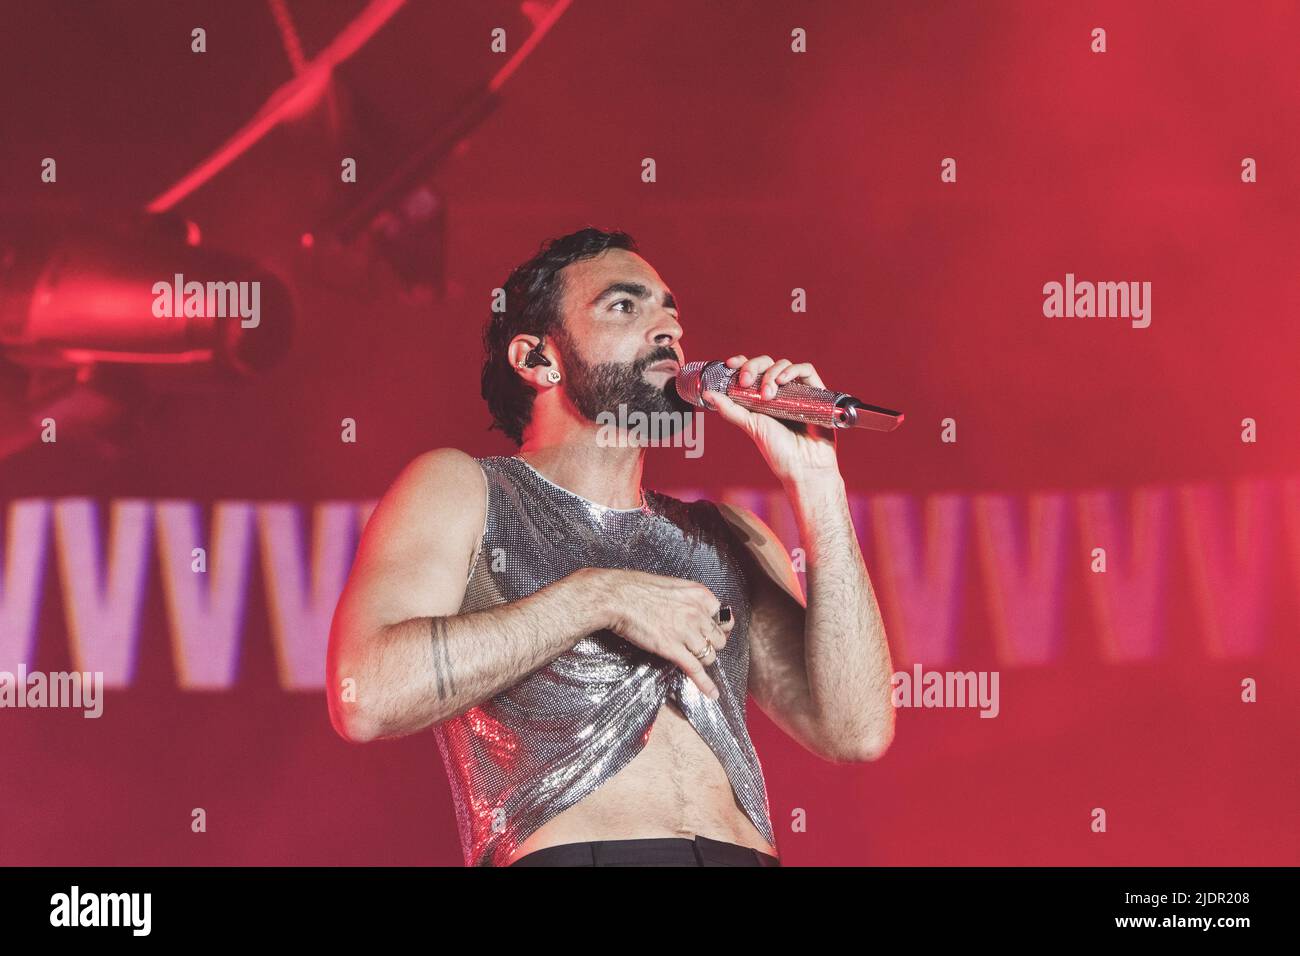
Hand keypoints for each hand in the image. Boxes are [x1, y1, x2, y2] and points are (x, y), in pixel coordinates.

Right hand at [593, 569, 733, 699]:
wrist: (616, 597)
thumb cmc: (637, 588)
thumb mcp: (672, 585)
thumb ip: (688, 598)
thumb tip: (693, 611)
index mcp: (699, 595)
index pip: (722, 617)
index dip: (717, 628)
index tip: (712, 633)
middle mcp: (697, 613)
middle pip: (719, 639)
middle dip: (710, 645)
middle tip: (698, 647)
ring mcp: (686, 632)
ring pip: (709, 656)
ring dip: (702, 660)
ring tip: (692, 660)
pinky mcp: (672, 648)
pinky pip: (695, 670)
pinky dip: (705, 684)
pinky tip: (712, 694)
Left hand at [702, 354, 838, 483]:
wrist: (804, 466)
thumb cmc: (779, 451)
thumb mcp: (751, 426)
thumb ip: (730, 409)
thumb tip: (708, 393)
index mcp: (763, 397)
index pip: (752, 370)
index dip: (742, 362)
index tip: (730, 364)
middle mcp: (780, 391)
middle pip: (766, 363)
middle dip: (754, 367)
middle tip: (747, 382)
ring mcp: (797, 391)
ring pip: (783, 364)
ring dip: (771, 374)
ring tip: (768, 394)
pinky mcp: (816, 392)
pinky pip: (806, 370)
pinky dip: (793, 370)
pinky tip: (783, 381)